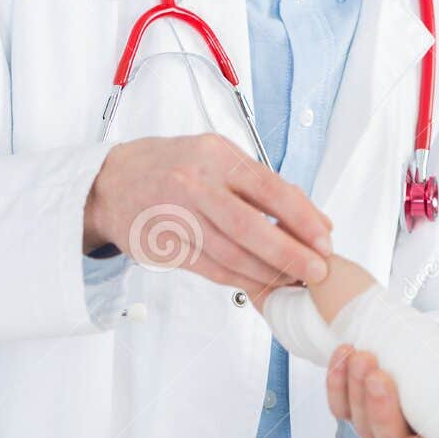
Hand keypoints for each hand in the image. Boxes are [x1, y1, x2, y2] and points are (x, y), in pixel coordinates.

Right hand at [83, 134, 332, 289]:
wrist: (112, 183)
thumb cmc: (173, 167)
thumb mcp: (215, 157)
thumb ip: (259, 185)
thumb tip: (312, 218)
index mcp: (216, 154)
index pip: (270, 188)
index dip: (303, 218)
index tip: (326, 240)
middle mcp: (194, 183)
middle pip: (251, 226)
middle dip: (290, 252)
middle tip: (316, 270)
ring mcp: (176, 215)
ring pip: (231, 253)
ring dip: (267, 272)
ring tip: (292, 281)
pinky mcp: (164, 245)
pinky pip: (211, 268)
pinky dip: (239, 278)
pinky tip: (259, 283)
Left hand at [327, 323, 438, 437]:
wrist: (404, 336)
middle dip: (381, 412)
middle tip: (379, 377)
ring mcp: (375, 426)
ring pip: (361, 424)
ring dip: (357, 391)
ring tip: (362, 357)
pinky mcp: (351, 409)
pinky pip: (338, 404)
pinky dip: (336, 381)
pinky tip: (343, 354)